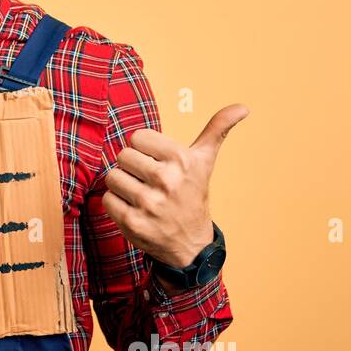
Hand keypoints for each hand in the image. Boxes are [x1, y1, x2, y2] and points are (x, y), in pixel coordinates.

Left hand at [102, 103, 248, 268]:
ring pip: (112, 177)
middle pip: (123, 156)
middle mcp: (167, 180)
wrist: (191, 244)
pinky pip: (107, 199)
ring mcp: (149, 203)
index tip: (156, 162)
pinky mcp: (132, 222)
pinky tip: (134, 209)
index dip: (144, 149)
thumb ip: (217, 129)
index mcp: (182, 160)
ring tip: (140, 194)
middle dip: (132, 167)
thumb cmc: (193, 194)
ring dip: (122, 186)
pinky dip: (116, 204)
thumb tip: (243, 107)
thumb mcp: (205, 161)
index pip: (138, 137)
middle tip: (148, 181)